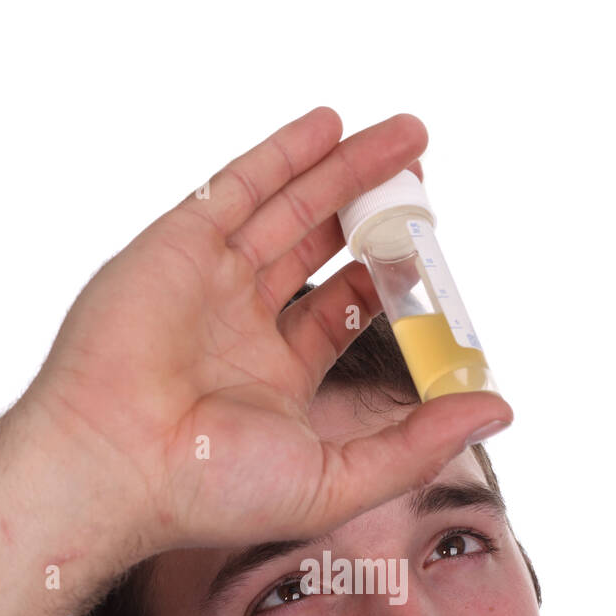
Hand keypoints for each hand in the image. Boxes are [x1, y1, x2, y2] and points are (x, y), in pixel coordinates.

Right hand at [28, 106, 512, 555]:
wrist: (116, 463)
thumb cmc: (214, 489)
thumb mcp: (339, 478)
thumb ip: (419, 443)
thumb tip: (499, 408)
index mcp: (275, 380)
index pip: (342, 313)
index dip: (386, 281)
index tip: (431, 259)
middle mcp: (241, 326)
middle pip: (319, 249)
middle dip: (373, 213)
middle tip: (423, 179)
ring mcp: (208, 282)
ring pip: (289, 209)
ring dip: (344, 170)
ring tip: (405, 139)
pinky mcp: (177, 244)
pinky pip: (238, 185)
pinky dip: (284, 154)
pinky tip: (331, 127)